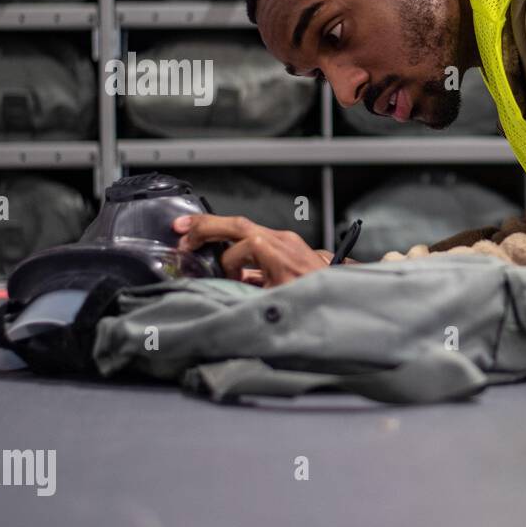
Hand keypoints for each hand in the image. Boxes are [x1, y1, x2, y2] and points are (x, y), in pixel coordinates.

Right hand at [174, 214, 329, 286]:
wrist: (344, 296)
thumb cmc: (316, 298)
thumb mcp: (277, 302)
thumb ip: (248, 294)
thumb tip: (224, 293)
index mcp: (277, 251)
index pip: (236, 249)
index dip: (224, 266)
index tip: (222, 278)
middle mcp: (282, 241)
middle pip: (236, 224)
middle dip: (205, 226)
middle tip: (181, 230)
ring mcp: (287, 240)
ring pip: (246, 227)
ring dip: (219, 231)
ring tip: (195, 235)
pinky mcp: (290, 245)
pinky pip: (257, 238)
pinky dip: (237, 241)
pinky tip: (226, 250)